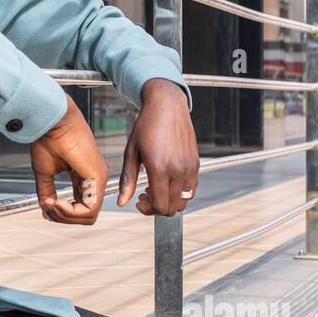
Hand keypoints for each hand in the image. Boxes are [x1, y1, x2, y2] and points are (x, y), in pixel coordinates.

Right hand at [28, 95, 108, 224]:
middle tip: (47, 207)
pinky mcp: (98, 177)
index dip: (62, 213)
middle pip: (86, 215)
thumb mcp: (45, 171)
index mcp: (84, 176)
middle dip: (63, 217)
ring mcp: (99, 179)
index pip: (80, 207)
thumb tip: (46, 208)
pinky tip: (58, 202)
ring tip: (52, 204)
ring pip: (89, 216)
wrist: (52, 121)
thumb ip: (47, 191)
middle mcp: (95, 179)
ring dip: (66, 216)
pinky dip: (71, 212)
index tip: (46, 205)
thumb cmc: (49, 137)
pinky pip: (90, 209)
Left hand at [116, 78, 198, 216]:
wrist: (167, 106)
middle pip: (173, 208)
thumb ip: (127, 180)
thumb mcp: (131, 152)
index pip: (160, 206)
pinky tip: (166, 181)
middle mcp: (179, 170)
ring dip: (169, 201)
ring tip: (155, 188)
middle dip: (157, 208)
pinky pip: (191, 189)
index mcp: (160, 169)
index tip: (138, 202)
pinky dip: (179, 192)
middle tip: (144, 196)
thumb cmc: (146, 127)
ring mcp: (190, 168)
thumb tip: (122, 203)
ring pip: (184, 201)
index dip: (148, 210)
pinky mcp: (196, 163)